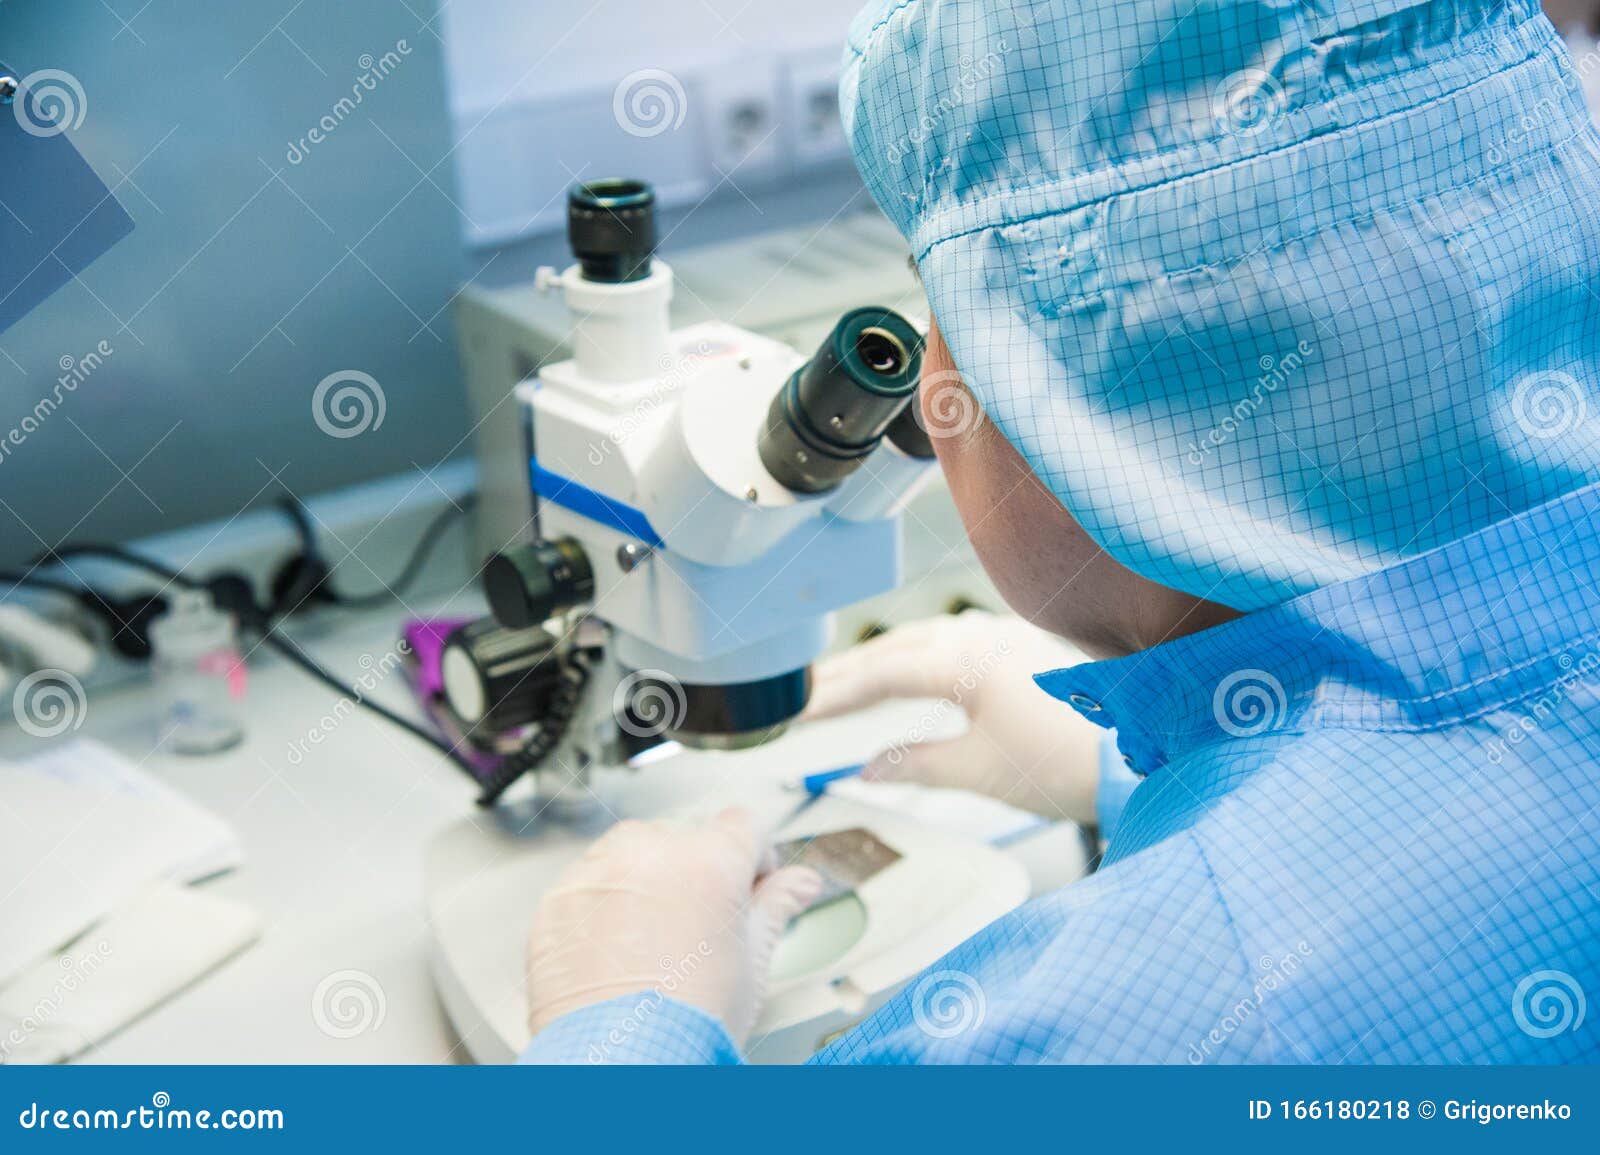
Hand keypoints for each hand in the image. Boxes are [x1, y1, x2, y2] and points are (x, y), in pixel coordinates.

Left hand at [526, 808, 820, 1045]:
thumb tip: (800, 884)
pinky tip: (618, 951)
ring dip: (647, 880)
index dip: (754, 857)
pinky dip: (603, 906)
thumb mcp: (752, 962)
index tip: (750, 884)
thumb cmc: (688, 1025)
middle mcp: (650, 855)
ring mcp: (599, 874)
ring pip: (632, 854)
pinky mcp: (559, 900)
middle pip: (686, 838)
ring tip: (654, 940)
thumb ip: (776, 907)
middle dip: (697, 872)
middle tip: (700, 926)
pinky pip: (589, 885)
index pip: (744, 824)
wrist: (619, 1067)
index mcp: (710, 862)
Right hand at [803, 611, 1102, 824]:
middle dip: (847, 674)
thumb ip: (914, 764)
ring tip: (842, 686)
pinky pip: (950, 644)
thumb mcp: (977, 771)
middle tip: (804, 695)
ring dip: (880, 663)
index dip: (835, 696)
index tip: (798, 711)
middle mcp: (980, 635)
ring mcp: (1002, 635)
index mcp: (965, 660)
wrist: (1139, 754)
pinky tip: (905, 675)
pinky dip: (915, 660)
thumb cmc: (1062, 764)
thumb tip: (867, 768)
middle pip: (896, 649)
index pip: (883, 674)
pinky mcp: (1019, 647)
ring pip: (922, 642)